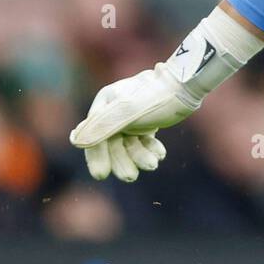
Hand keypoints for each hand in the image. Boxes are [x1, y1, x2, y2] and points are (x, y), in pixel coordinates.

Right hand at [69, 63, 196, 181]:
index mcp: (105, 104)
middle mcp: (115, 110)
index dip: (95, 156)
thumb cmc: (156, 97)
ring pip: (128, 144)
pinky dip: (149, 150)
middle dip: (121, 160)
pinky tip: (160, 154)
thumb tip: (76, 141)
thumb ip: (104, 125)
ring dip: (139, 157)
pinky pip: (142, 141)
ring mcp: (131, 117)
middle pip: (111, 143)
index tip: (101, 175)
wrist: (186, 86)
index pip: (94, 135)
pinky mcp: (146, 122)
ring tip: (153, 164)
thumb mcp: (129, 111)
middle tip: (131, 177)